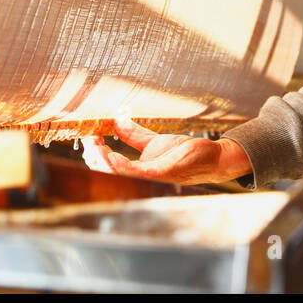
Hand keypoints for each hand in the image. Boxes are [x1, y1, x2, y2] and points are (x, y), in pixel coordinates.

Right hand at [79, 116, 252, 184]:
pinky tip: (110, 154)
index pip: (111, 169)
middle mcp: (144, 181)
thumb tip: (115, 121)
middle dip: (94, 159)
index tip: (88, 137)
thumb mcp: (154, 142)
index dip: (95, 155)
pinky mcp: (163, 174)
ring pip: (118, 176)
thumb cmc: (187, 153)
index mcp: (140, 174)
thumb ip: (133, 134)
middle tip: (88, 141)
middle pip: (110, 176)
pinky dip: (119, 165)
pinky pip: (135, 173)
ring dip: (102, 162)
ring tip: (93, 146)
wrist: (214, 157)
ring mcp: (152, 180)